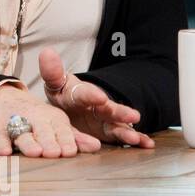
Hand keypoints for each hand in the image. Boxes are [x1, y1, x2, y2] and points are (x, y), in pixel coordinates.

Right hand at [0, 84, 98, 157]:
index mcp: (52, 117)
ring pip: (22, 133)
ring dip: (28, 143)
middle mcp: (34, 118)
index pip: (61, 128)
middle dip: (48, 141)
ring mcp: (14, 122)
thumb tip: (96, 146)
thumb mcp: (55, 124)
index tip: (70, 151)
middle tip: (54, 152)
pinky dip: (1, 143)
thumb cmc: (35, 118)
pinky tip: (4, 152)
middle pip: (42, 130)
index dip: (65, 139)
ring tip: (35, 152)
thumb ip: (74, 137)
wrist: (2, 99)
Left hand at [39, 48, 153, 148]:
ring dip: (127, 130)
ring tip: (135, 137)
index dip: (92, 95)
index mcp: (82, 94)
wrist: (74, 105)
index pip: (86, 94)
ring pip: (118, 124)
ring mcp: (106, 119)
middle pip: (109, 109)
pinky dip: (137, 139)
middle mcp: (98, 106)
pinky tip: (147, 143)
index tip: (100, 98)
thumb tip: (47, 52)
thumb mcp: (56, 85)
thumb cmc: (65, 94)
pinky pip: (124, 135)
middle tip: (133, 116)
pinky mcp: (111, 131)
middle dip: (120, 112)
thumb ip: (52, 73)